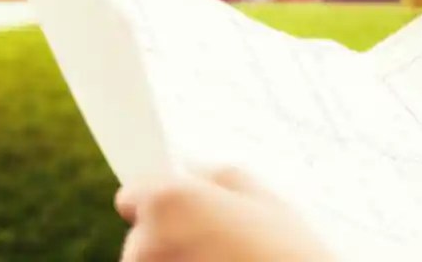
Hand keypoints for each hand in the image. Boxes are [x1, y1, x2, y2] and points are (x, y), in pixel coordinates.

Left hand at [115, 166, 334, 261]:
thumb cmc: (289, 256)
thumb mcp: (263, 200)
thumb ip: (216, 176)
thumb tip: (189, 169)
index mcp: (167, 204)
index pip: (132, 195)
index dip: (161, 203)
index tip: (180, 213)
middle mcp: (145, 246)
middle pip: (142, 237)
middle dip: (173, 239)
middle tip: (221, 247)